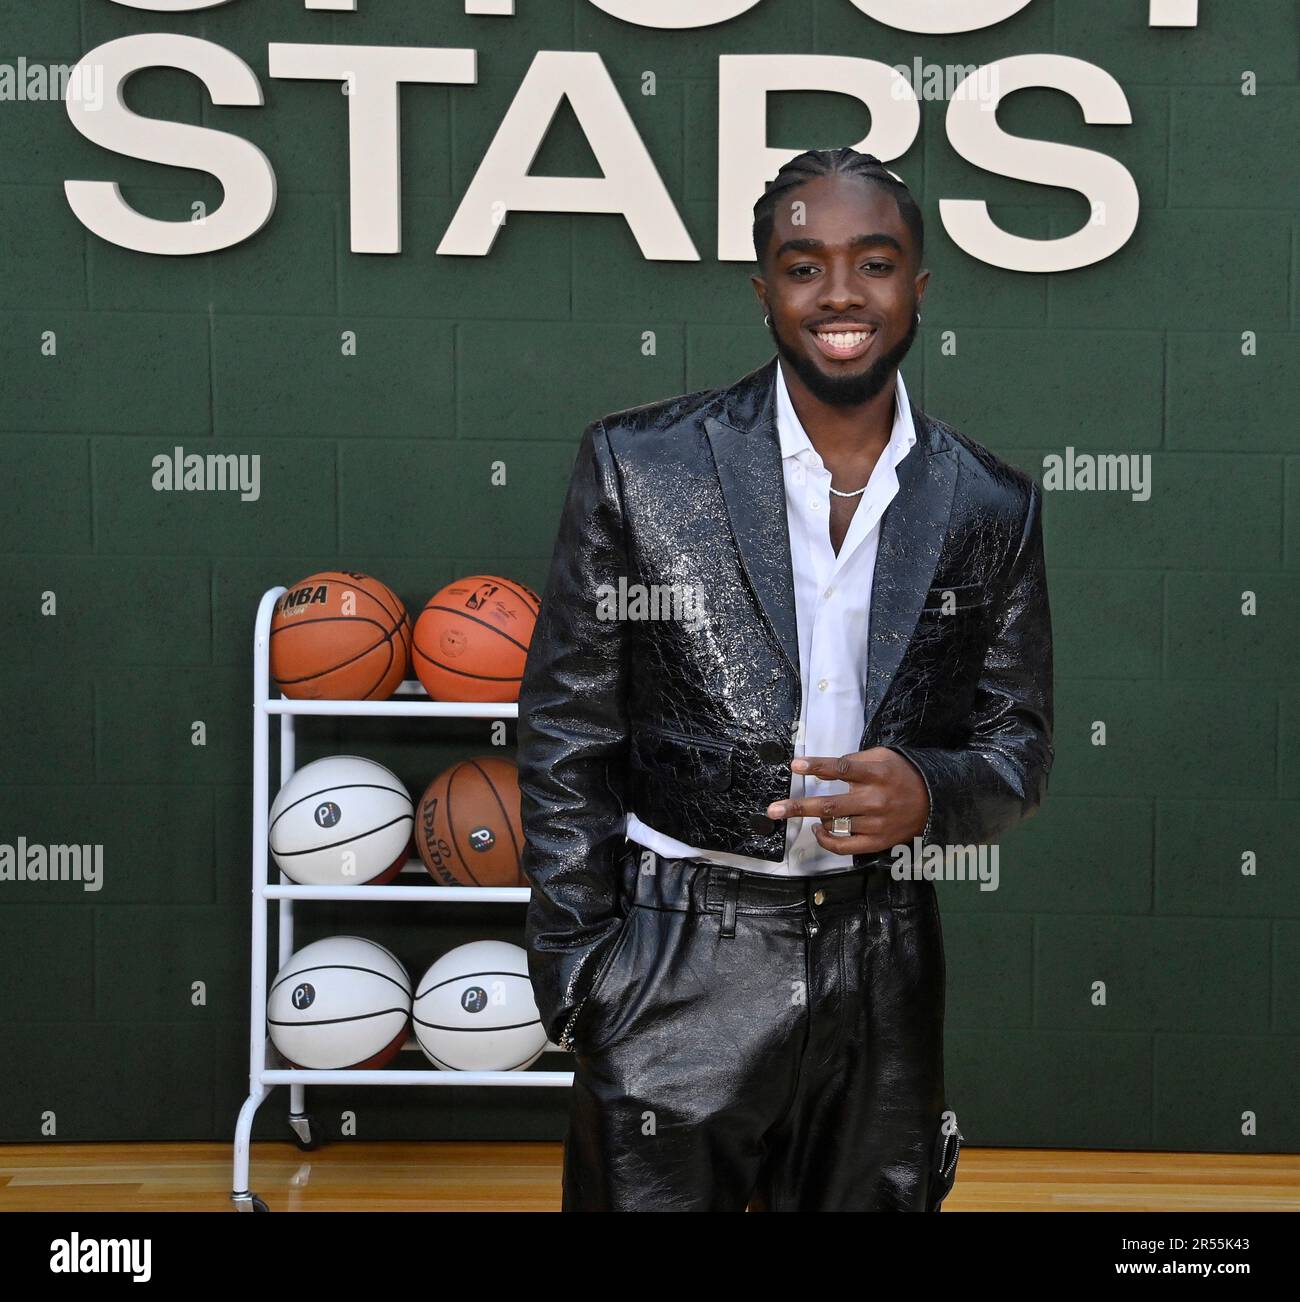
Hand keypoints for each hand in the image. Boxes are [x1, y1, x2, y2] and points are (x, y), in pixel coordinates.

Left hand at [764, 747, 929, 854]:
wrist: (934, 801)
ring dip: (815, 820)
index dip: (817, 766)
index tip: (794, 765)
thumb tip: (827, 767)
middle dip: (799, 807)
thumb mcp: (883, 756)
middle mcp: (875, 800)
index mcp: (876, 774)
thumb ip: (855, 760)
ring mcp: (876, 824)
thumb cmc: (902, 775)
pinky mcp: (877, 842)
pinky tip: (819, 831)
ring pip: (835, 825)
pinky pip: (845, 847)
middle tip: (774, 810)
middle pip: (830, 805)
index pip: (842, 769)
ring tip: (805, 814)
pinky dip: (827, 841)